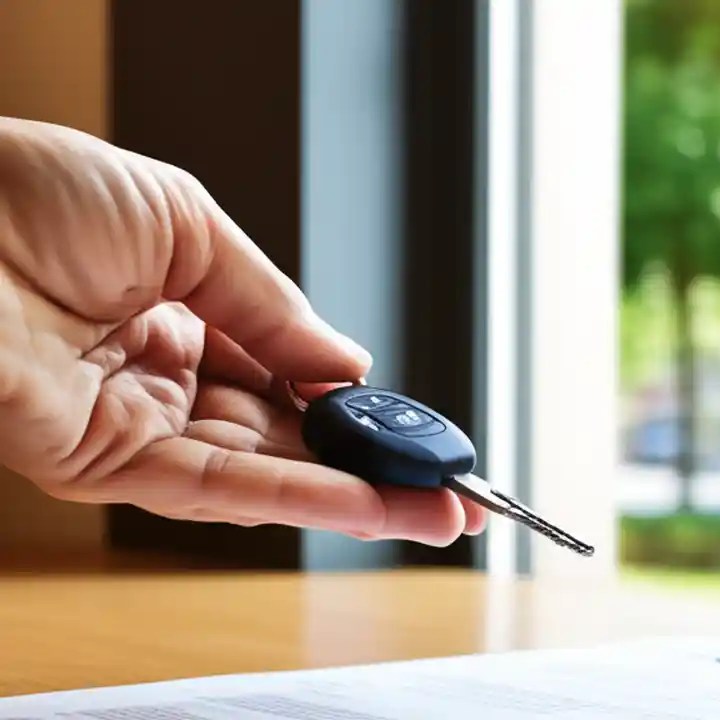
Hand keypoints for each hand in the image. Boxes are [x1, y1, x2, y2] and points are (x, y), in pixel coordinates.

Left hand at [0, 117, 485, 543]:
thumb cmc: (25, 193)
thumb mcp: (188, 227)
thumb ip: (273, 307)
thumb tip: (349, 363)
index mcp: (173, 314)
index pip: (284, 375)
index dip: (354, 404)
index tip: (414, 423)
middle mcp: (156, 379)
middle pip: (284, 437)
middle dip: (373, 466)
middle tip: (452, 488)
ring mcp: (129, 427)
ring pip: (261, 475)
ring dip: (356, 498)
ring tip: (439, 510)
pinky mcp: (98, 463)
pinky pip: (214, 488)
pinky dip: (298, 499)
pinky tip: (368, 505)